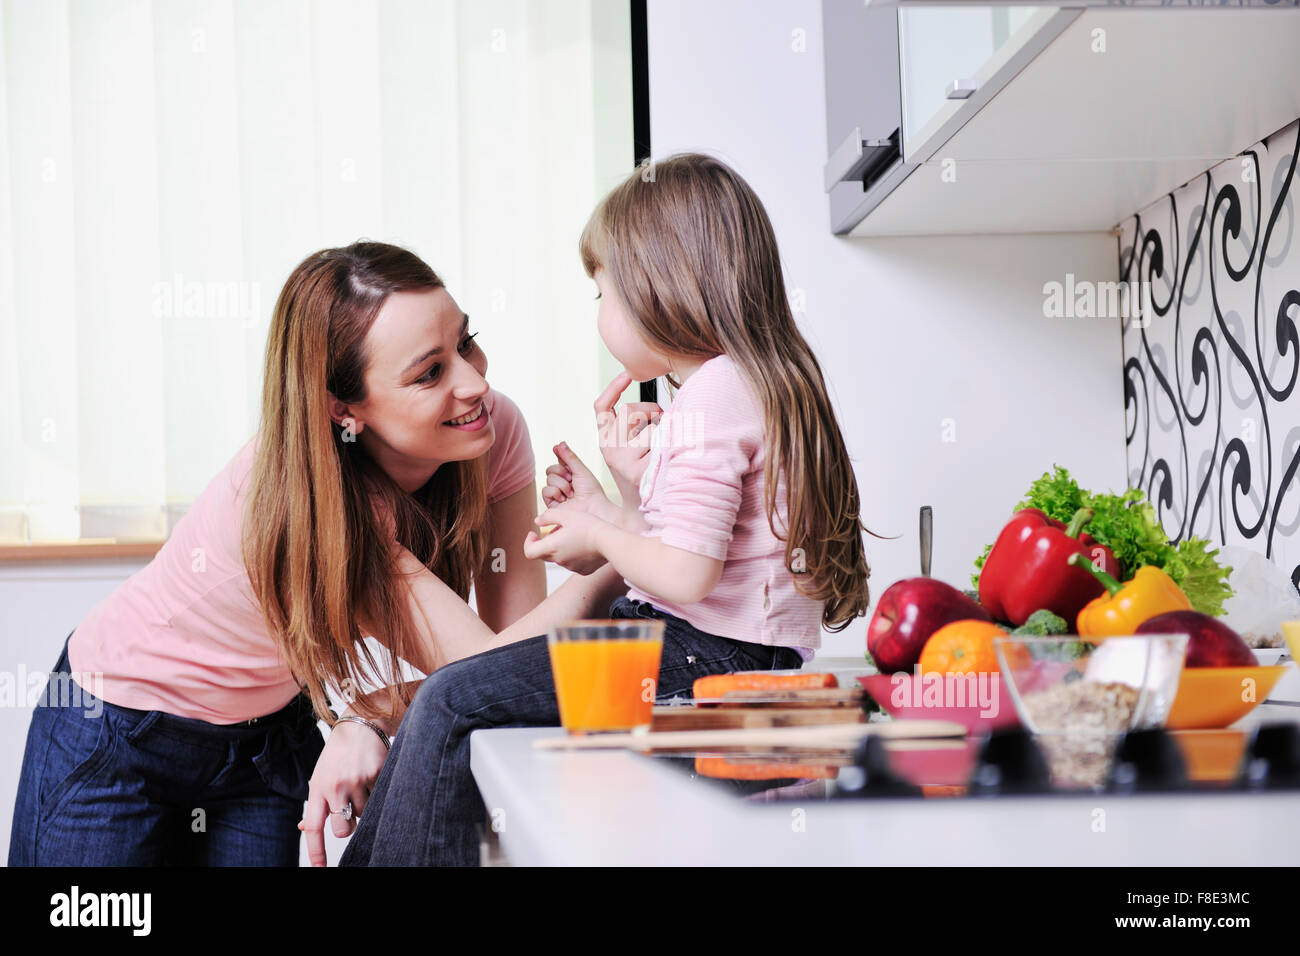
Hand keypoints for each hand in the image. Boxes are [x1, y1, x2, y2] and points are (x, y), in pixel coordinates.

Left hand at [298, 717, 389, 866]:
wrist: (360, 725)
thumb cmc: (339, 753)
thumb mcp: (321, 775)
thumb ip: (316, 802)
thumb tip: (304, 827)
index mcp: (318, 788)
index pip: (314, 827)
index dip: (316, 853)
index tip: (319, 870)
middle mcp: (335, 786)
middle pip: (342, 830)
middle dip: (348, 826)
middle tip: (350, 809)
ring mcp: (356, 781)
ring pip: (363, 815)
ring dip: (364, 806)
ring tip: (361, 784)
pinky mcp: (376, 775)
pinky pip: (379, 800)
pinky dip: (377, 794)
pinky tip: (372, 776)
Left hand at [522, 502, 608, 574]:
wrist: (609, 541)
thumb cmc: (588, 525)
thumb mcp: (566, 514)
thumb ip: (548, 516)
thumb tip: (537, 521)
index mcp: (552, 547)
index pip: (529, 552)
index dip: (528, 542)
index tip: (534, 534)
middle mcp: (559, 560)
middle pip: (542, 555)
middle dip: (543, 544)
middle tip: (551, 533)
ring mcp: (571, 567)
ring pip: (558, 558)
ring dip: (559, 548)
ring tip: (572, 535)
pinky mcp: (582, 570)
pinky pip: (571, 563)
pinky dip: (572, 555)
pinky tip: (582, 545)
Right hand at [540, 442, 611, 515]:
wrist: (592, 508)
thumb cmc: (591, 490)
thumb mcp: (581, 470)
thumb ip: (569, 457)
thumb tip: (560, 443)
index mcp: (572, 474)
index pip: (560, 461)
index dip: (558, 455)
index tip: (556, 448)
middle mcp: (563, 483)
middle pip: (551, 469)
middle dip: (561, 472)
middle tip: (571, 479)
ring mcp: (557, 493)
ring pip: (548, 479)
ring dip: (561, 484)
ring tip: (571, 493)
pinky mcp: (551, 503)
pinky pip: (545, 490)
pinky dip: (555, 492)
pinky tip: (564, 499)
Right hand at [594, 372, 660, 501]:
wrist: (652, 509)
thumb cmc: (649, 473)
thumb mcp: (635, 446)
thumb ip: (633, 425)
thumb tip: (649, 402)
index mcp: (605, 442)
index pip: (601, 408)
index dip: (613, 389)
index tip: (626, 374)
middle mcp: (608, 450)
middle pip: (631, 410)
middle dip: (652, 410)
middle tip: (662, 427)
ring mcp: (622, 460)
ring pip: (646, 422)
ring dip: (662, 427)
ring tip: (665, 446)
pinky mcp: (636, 469)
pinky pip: (657, 438)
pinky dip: (668, 442)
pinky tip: (667, 459)